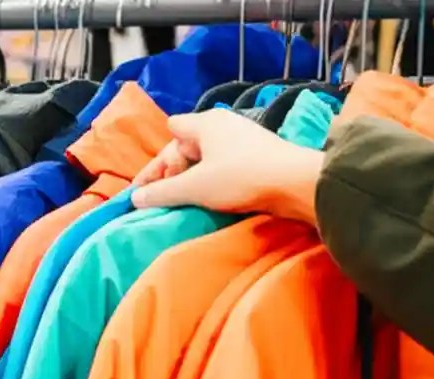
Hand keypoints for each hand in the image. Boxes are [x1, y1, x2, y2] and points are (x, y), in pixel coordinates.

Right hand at [131, 109, 324, 224]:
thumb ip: (161, 193)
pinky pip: (223, 164)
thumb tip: (136, 198)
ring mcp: (242, 139)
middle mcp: (223, 124)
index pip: (172, 130)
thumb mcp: (195, 188)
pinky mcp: (257, 155)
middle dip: (173, 170)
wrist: (296, 183)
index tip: (148, 187)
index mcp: (205, 123)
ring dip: (193, 177)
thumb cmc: (242, 177)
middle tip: (168, 196)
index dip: (159, 159)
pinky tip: (212, 197)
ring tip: (188, 200)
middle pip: (187, 144)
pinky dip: (212, 180)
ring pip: (206, 156)